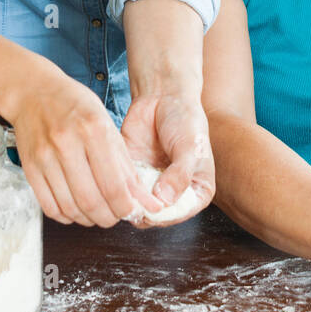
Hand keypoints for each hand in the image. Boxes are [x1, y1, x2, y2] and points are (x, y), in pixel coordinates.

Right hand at [8, 66, 158, 226]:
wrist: (32, 92)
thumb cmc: (74, 105)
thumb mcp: (107, 124)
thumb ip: (125, 164)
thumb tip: (142, 198)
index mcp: (93, 129)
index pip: (113, 185)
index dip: (126, 207)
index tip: (131, 211)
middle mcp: (67, 143)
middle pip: (91, 201)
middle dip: (109, 217)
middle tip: (115, 214)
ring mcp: (45, 157)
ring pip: (70, 208)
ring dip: (88, 219)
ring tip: (98, 213)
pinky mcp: (30, 168)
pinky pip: (49, 206)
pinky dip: (66, 216)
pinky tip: (76, 209)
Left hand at [119, 90, 214, 228]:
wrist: (164, 96)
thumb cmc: (185, 120)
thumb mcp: (190, 148)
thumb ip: (180, 175)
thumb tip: (164, 201)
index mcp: (195, 192)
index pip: (178, 214)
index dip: (162, 215)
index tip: (151, 207)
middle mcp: (173, 193)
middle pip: (154, 214)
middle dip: (141, 209)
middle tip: (131, 197)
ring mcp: (151, 185)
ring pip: (135, 204)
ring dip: (126, 199)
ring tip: (123, 184)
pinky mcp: (132, 174)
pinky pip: (121, 187)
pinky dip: (116, 184)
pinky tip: (115, 173)